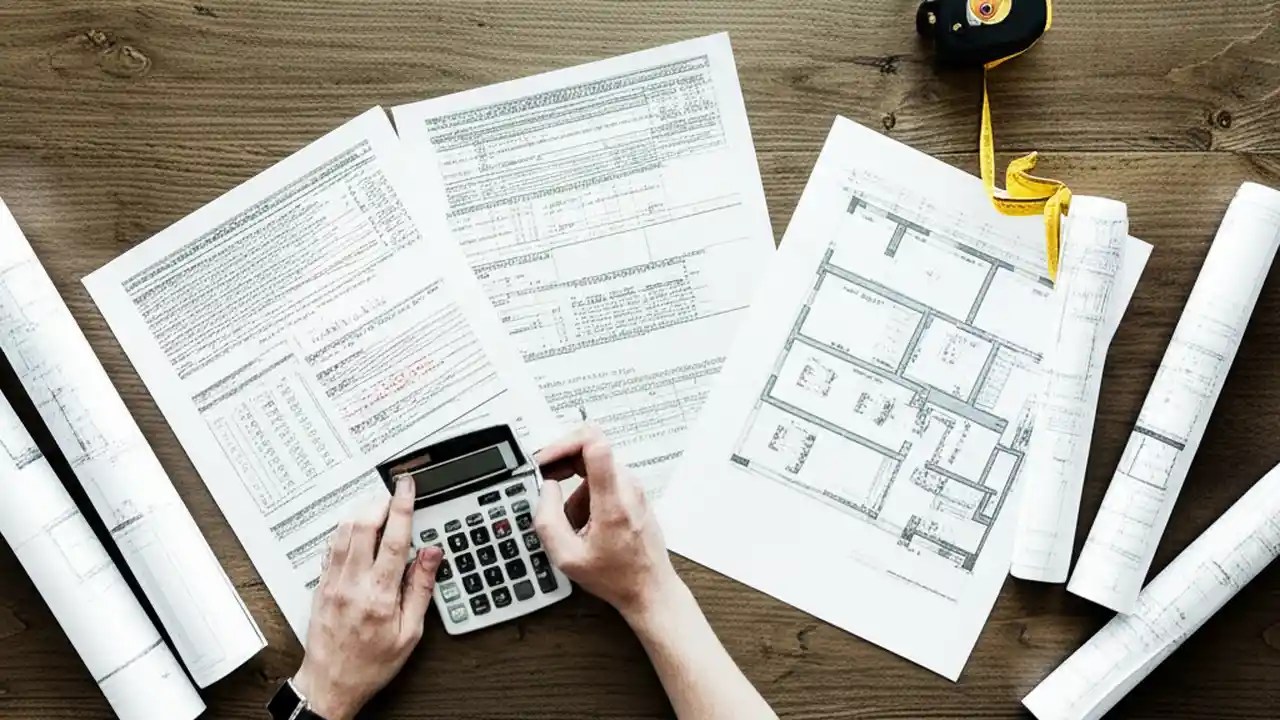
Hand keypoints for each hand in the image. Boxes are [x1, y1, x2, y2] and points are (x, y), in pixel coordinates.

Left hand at [293, 477, 441, 719]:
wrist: (330, 685)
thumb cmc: (371, 664)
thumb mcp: (410, 633)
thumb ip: (421, 588)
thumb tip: (431, 555)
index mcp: (380, 595)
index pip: (393, 538)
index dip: (402, 506)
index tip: (406, 486)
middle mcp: (353, 584)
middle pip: (363, 525)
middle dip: (379, 501)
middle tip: (392, 492)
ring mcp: (332, 583)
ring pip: (343, 531)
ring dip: (361, 512)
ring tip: (376, 506)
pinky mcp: (320, 586)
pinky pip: (330, 547)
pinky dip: (344, 530)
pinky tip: (354, 529)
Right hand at [533, 426, 681, 622]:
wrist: (649, 588)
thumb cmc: (616, 577)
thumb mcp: (567, 557)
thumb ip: (548, 519)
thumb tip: (545, 487)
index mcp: (612, 502)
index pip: (595, 444)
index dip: (563, 443)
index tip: (545, 460)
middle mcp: (627, 487)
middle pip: (589, 447)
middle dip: (560, 462)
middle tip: (543, 479)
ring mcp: (632, 487)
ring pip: (592, 465)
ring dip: (572, 485)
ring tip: (569, 520)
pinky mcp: (632, 492)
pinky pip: (601, 478)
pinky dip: (584, 493)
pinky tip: (582, 522)